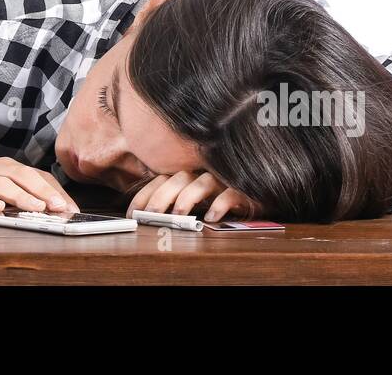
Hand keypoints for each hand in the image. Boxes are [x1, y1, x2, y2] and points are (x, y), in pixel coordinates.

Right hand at [0, 148, 77, 213]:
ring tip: (37, 208)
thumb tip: (45, 204)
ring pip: (1, 185)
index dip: (54, 190)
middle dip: (44, 192)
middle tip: (61, 208)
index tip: (71, 207)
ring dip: (21, 197)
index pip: (35, 175)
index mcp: (3, 166)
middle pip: (23, 177)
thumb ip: (13, 188)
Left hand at [126, 170, 255, 221]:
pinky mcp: (242, 189)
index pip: (160, 180)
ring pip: (202, 182)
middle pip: (177, 179)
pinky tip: (212, 217)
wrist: (258, 195)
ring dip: (187, 198)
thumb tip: (148, 218)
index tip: (133, 214)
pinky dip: (221, 204)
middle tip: (150, 216)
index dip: (144, 196)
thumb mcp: (194, 202)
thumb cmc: (221, 199)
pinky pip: (231, 193)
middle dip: (161, 197)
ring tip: (178, 215)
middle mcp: (202, 174)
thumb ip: (174, 205)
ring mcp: (222, 180)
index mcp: (187, 175)